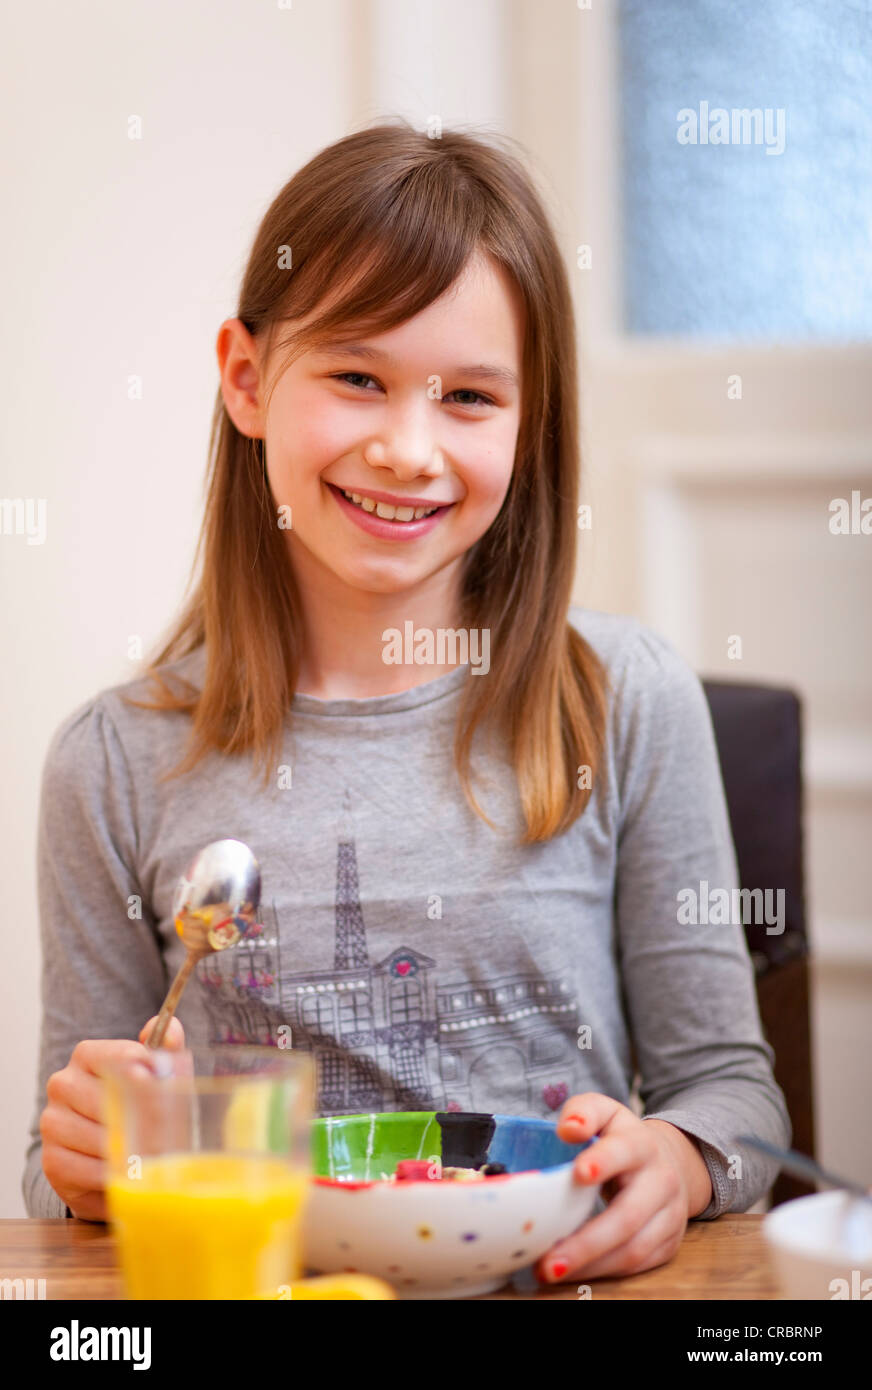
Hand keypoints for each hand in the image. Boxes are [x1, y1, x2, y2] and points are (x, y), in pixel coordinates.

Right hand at [39, 1016, 185, 1221]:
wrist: (104, 1156)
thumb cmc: (134, 1107)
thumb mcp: (153, 1076)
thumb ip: (165, 1048)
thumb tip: (172, 1030)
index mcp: (87, 1055)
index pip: (119, 1058)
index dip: (148, 1075)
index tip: (168, 1089)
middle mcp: (63, 1083)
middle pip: (110, 1099)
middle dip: (144, 1119)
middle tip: (168, 1132)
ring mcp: (53, 1122)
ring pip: (99, 1137)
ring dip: (129, 1150)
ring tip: (151, 1155)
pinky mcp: (52, 1161)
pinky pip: (88, 1169)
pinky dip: (112, 1174)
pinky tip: (125, 1172)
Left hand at [535, 1092, 711, 1283]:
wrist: (669, 1161)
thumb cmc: (622, 1138)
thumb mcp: (604, 1113)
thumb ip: (583, 1111)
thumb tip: (567, 1129)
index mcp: (641, 1144)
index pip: (624, 1150)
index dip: (603, 1161)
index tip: (579, 1174)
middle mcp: (661, 1181)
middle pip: (628, 1216)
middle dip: (587, 1241)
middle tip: (548, 1258)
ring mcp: (669, 1215)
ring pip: (633, 1248)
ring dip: (591, 1265)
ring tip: (552, 1270)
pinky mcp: (668, 1243)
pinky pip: (636, 1265)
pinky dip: (603, 1272)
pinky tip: (575, 1271)